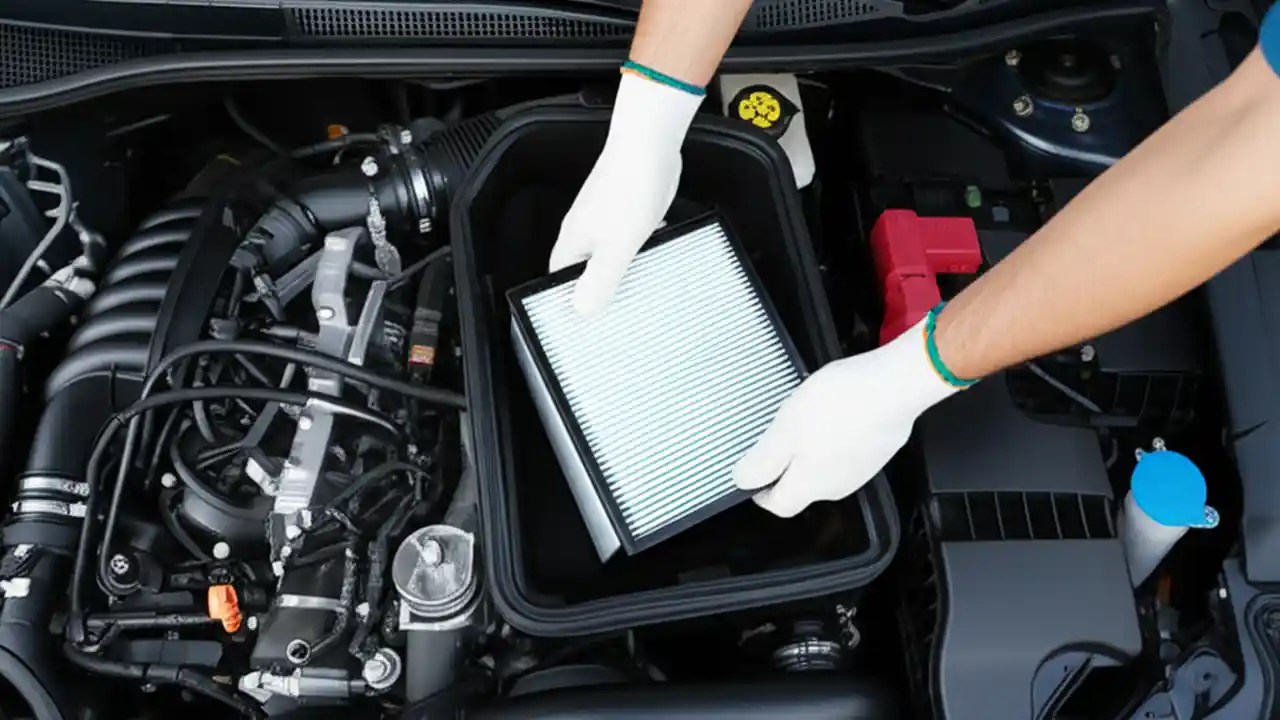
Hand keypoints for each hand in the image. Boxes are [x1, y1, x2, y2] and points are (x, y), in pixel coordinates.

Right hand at [550, 73, 701, 315]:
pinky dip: (641, 251)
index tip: (586, 322)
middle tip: (617, 312)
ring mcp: (607, 220)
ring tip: (640, 291)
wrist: (650, 144)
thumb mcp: (617, 245)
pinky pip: (629, 240)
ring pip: (609, 255)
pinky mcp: (628, 211)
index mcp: (573, 241)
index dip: (569, 301)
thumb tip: (582, 310)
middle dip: (599, 290)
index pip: (559, 280)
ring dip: (623, 271)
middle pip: (584, 271)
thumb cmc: (630, 189)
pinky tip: (658, 256)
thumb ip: (600, 279)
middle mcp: (586, 231)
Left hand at [732, 317, 961, 516]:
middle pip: (802, 488)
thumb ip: (762, 461)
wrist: (893, 386)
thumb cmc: (837, 407)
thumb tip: (743, 482)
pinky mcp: (877, 450)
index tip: (752, 473)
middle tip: (777, 436)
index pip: (779, 505)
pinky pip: (846, 452)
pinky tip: (833, 412)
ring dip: (810, 450)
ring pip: (825, 469)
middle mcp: (837, 487)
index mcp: (810, 486)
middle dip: (785, 467)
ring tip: (805, 418)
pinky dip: (834, 438)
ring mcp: (862, 469)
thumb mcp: (784, 431)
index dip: (761, 492)